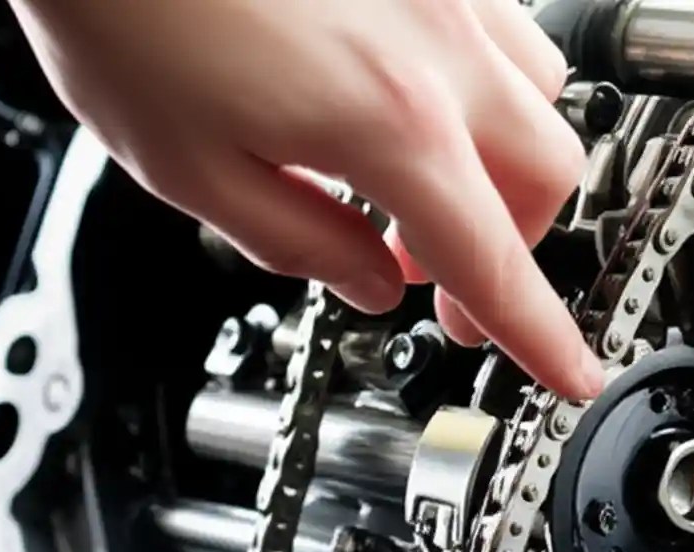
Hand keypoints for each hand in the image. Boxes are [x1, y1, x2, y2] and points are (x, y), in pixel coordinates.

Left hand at [7, 0, 603, 399]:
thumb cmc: (121, 3)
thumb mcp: (189, 166)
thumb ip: (299, 242)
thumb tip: (370, 283)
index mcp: (387, 118)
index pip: (492, 259)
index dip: (539, 334)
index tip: (572, 372)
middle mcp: (440, 42)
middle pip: (547, 174)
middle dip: (511, 244)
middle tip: (439, 279)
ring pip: (539, 93)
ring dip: (503, 161)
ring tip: (424, 181)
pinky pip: (500, 29)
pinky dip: (481, 88)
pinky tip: (417, 96)